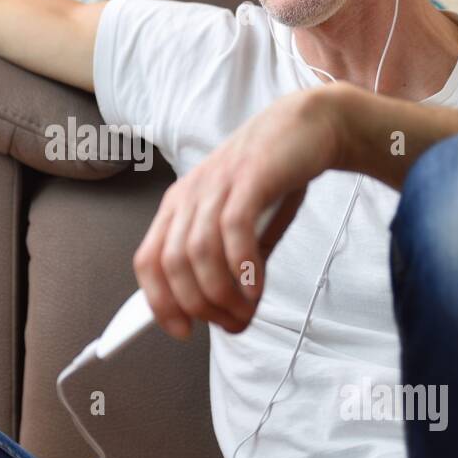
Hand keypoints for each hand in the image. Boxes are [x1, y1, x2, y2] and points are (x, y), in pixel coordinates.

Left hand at [132, 86, 347, 338]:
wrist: (309, 124)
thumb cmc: (273, 177)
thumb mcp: (241, 222)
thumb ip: (230, 261)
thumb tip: (229, 311)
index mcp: (178, 206)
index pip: (148, 260)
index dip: (159, 302)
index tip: (182, 332)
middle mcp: (189, 195)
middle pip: (172, 264)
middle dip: (198, 306)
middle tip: (231, 324)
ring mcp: (217, 185)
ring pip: (199, 253)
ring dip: (221, 293)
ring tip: (246, 311)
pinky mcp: (249, 178)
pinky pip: (234, 231)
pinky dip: (243, 267)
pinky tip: (257, 287)